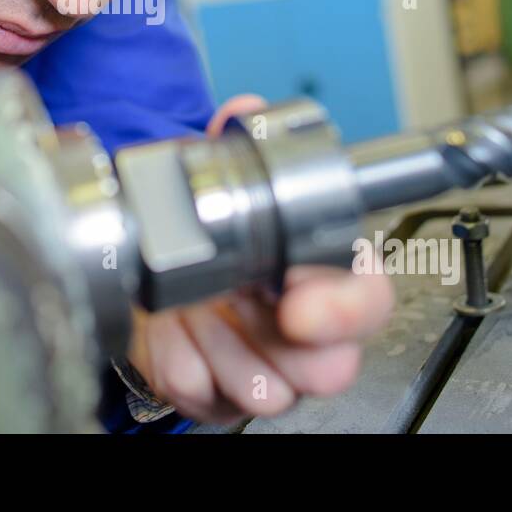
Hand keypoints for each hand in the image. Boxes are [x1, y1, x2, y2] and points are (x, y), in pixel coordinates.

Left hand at [125, 95, 394, 423]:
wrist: (143, 279)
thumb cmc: (196, 236)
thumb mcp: (213, 184)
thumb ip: (235, 145)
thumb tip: (245, 111)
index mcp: (322, 274)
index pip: (368, 299)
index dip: (343, 308)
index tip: (298, 307)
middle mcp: (304, 332)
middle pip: (331, 365)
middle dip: (277, 339)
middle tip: (239, 305)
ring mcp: (267, 370)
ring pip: (269, 389)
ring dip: (222, 343)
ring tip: (196, 309)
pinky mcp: (220, 399)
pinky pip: (208, 397)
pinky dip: (180, 361)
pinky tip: (171, 332)